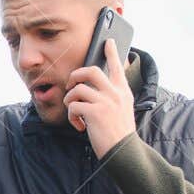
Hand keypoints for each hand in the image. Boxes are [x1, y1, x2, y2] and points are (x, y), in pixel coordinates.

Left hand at [65, 37, 135, 155]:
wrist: (123, 152)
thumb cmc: (119, 133)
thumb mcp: (122, 110)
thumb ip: (112, 97)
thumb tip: (92, 89)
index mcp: (123, 91)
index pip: (117, 67)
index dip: (112, 52)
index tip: (108, 41)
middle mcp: (115, 93)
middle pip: (90, 71)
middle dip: (75, 75)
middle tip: (70, 85)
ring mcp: (105, 102)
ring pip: (77, 89)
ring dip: (70, 100)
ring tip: (75, 113)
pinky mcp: (95, 112)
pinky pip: (73, 106)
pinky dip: (72, 117)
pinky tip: (80, 126)